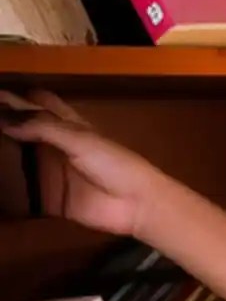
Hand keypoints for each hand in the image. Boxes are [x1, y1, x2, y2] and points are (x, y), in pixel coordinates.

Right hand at [0, 90, 170, 237]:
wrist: (137, 204)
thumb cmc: (114, 164)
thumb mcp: (80, 139)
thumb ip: (43, 127)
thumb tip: (3, 119)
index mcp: (67, 125)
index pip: (37, 103)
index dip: (14, 96)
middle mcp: (54, 146)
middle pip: (21, 131)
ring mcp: (50, 173)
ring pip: (17, 161)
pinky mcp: (48, 198)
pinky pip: (21, 195)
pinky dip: (4, 191)